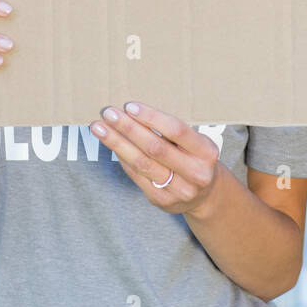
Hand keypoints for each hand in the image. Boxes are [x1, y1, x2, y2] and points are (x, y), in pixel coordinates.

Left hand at [90, 102, 222, 216]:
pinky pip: (137, 176)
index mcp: (207, 152)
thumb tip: (133, 111)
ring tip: (100, 128)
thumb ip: (171, 131)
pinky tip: (112, 145)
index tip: (130, 106)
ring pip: (142, 163)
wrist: (205, 195)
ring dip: (117, 144)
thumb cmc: (195, 158)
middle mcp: (196, 173)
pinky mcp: (162, 201)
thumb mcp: (195, 142)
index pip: (176, 131)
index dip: (152, 117)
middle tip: (109, 113)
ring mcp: (179, 190)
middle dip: (129, 128)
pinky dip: (122, 158)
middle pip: (155, 148)